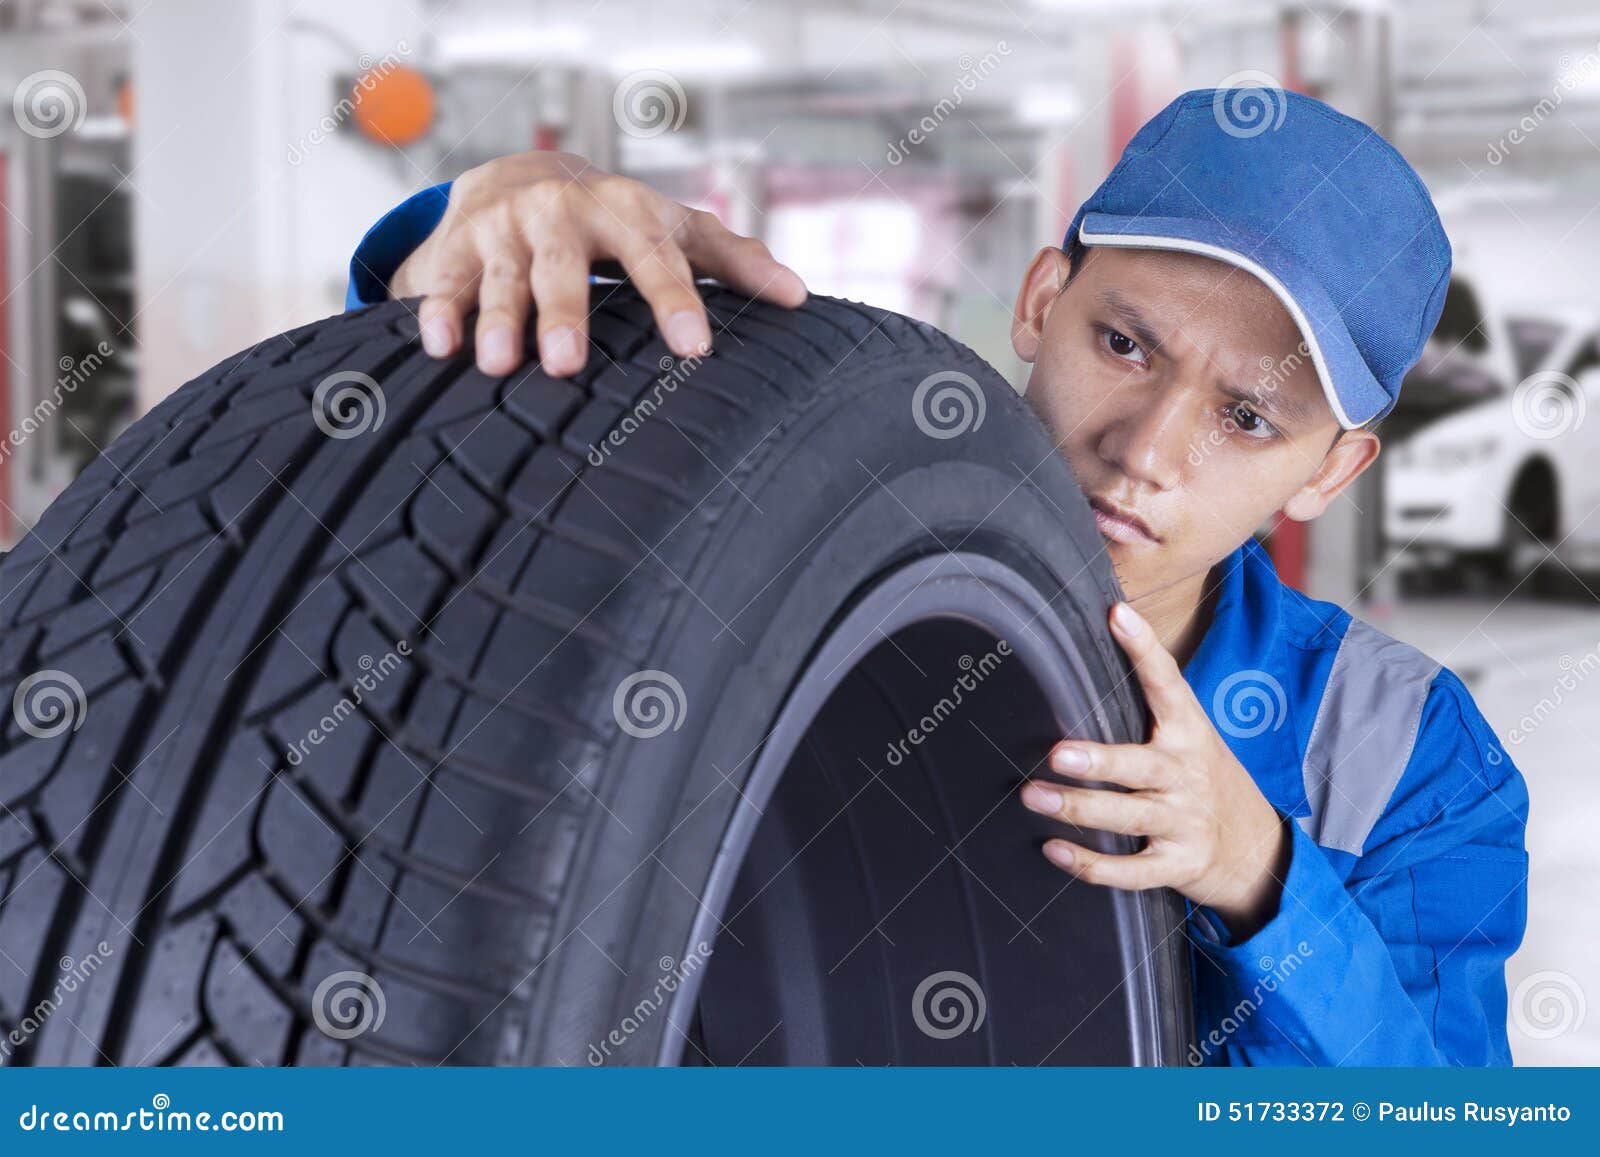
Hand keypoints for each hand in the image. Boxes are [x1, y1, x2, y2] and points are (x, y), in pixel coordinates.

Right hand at [390, 151, 808, 376]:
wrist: (520, 180)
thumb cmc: (618, 221)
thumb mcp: (677, 230)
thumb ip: (735, 261)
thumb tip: (798, 297)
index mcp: (628, 213)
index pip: (657, 260)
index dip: (676, 304)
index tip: (694, 350)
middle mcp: (564, 214)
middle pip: (566, 266)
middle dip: (566, 311)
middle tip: (570, 364)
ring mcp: (508, 229)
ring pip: (504, 276)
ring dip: (499, 318)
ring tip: (498, 365)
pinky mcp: (460, 247)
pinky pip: (448, 282)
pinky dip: (440, 311)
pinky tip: (441, 346)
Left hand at [1018, 601, 1290, 938]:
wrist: (1259, 852)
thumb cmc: (1204, 780)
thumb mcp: (1192, 736)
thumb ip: (1154, 702)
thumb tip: (1105, 633)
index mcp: (1189, 734)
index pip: (1169, 685)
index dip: (1144, 650)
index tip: (1118, 615)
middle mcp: (1186, 776)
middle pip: (1140, 766)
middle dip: (1100, 761)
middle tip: (1058, 753)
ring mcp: (1185, 823)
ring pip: (1128, 817)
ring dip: (1078, 809)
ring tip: (1032, 796)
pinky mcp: (1178, 866)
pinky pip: (1131, 871)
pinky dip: (1091, 865)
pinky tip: (1053, 850)